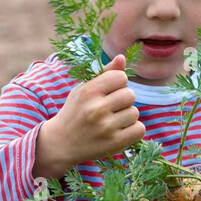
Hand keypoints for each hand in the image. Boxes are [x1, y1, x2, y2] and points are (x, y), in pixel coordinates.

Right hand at [34, 54, 145, 177]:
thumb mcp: (83, 89)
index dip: (118, 84)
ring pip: (135, 113)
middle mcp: (97, 108)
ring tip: (112, 121)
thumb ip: (104, 73)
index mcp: (89, 91)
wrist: (60, 143)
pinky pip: (140, 129)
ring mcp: (106, 127)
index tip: (108, 93)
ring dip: (127, 116)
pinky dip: (133, 130)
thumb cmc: (74, 112)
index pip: (121, 77)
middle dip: (123, 101)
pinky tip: (120, 131)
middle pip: (130, 95)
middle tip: (110, 109)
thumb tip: (122, 57)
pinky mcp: (114, 143)